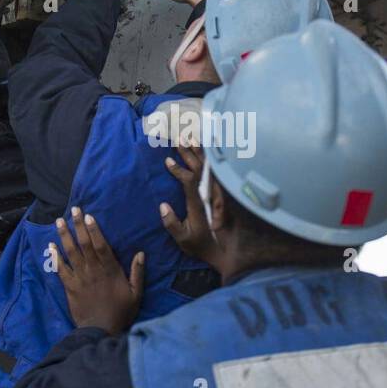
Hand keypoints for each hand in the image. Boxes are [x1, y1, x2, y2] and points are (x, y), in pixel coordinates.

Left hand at [53, 207, 144, 333]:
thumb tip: (141, 253)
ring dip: (64, 236)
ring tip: (59, 222)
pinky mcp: (69, 287)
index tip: (89, 217)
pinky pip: (60, 269)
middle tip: (74, 210)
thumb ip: (138, 273)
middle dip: (78, 226)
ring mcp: (80, 278)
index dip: (94, 230)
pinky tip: (50, 246)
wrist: (100, 330)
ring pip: (70, 253)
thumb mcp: (136, 294)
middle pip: (84, 244)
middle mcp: (93, 271)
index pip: (101, 246)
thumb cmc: (121, 312)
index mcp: (110, 271)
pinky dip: (55, 257)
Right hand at [160, 143, 220, 267]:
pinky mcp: (218, 193)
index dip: (178, 169)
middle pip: (199, 168)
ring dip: (198, 151)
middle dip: (187, 152)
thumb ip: (171, 224)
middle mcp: (208, 194)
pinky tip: (202, 149)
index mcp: (198, 203)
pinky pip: (213, 171)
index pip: (189, 180)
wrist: (224, 250)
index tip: (167, 161)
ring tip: (189, 136)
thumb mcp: (183, 240)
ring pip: (207, 167)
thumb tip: (162, 206)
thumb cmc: (200, 245)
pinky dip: (207, 158)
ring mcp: (214, 193)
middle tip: (177, 138)